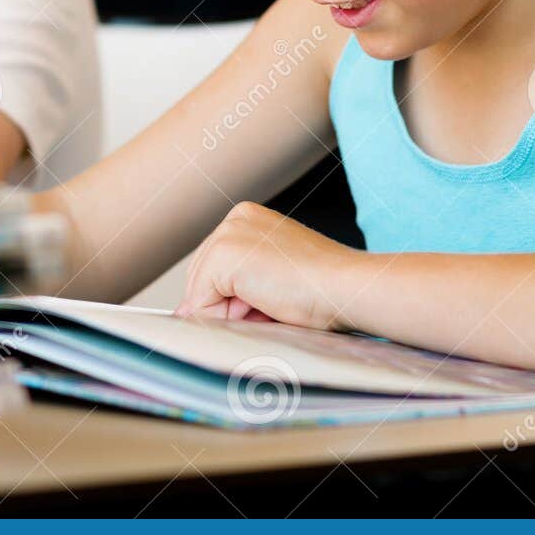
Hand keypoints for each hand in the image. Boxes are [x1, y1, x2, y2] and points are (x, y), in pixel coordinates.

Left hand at [174, 202, 357, 330]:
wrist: (346, 288)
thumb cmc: (323, 290)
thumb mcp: (271, 282)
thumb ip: (232, 290)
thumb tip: (187, 312)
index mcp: (249, 219)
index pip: (214, 269)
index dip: (234, 298)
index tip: (272, 298)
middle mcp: (236, 218)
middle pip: (200, 279)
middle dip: (227, 305)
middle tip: (273, 303)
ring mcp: (229, 232)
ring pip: (199, 291)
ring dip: (228, 312)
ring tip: (272, 302)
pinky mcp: (224, 253)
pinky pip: (199, 302)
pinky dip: (224, 316)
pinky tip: (261, 304)